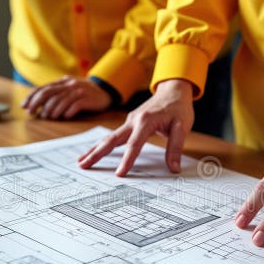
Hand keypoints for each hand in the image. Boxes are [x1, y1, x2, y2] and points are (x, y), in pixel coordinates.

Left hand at [21, 76, 112, 118]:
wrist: (105, 91)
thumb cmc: (84, 93)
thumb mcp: (69, 89)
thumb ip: (56, 94)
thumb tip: (39, 106)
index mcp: (63, 82)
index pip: (44, 88)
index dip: (32, 97)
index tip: (25, 106)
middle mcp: (69, 85)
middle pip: (50, 93)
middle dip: (38, 103)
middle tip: (32, 113)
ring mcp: (79, 91)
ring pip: (61, 100)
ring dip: (52, 110)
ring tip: (48, 117)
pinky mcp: (88, 99)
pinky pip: (76, 105)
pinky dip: (69, 111)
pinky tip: (65, 117)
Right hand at [77, 79, 194, 174]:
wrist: (174, 90)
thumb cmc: (178, 108)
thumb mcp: (182, 127)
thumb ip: (176, 148)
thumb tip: (174, 168)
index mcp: (145, 121)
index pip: (134, 144)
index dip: (127, 160)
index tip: (119, 173)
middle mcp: (133, 120)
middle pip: (112, 139)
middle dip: (97, 153)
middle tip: (83, 165)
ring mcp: (129, 121)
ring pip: (109, 137)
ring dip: (95, 149)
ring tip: (81, 161)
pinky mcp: (129, 123)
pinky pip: (113, 136)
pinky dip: (102, 144)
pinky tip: (94, 151)